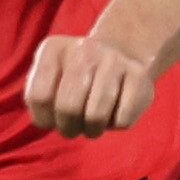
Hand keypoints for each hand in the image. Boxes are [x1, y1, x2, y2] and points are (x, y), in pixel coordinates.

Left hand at [25, 33, 157, 137]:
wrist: (121, 55)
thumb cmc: (76, 80)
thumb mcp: (50, 80)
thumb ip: (39, 100)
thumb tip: (44, 121)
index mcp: (54, 49)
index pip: (39, 97)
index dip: (46, 118)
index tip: (53, 117)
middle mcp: (84, 50)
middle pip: (67, 108)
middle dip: (69, 128)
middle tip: (74, 126)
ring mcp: (114, 60)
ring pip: (95, 117)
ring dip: (92, 130)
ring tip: (93, 123)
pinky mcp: (140, 76)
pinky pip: (122, 120)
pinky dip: (116, 125)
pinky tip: (115, 111)